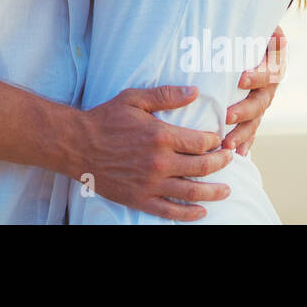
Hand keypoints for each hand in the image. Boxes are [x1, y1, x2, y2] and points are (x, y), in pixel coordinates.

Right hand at [75, 85, 232, 220]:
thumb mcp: (134, 99)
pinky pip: (170, 211)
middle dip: (221, 163)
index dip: (214, 141)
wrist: (76, 144)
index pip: (200, 142)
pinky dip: (189, 214)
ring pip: (192, 191)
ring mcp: (150, 183)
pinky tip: (201, 211)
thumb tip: (195, 92)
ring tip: (226, 189)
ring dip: (214, 191)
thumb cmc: (104, 119)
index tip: (219, 139)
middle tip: (230, 159)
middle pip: (202, 167)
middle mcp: (159, 162)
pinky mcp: (139, 199)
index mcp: (160, 136)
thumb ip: (166, 95)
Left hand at [222, 26, 286, 155]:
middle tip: (225, 116)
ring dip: (243, 133)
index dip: (257, 75)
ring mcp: (264, 96)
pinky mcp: (256, 108)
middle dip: (244, 110)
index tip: (240, 78)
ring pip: (257, 118)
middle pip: (262, 100)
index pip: (269, 69)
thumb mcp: (251, 19)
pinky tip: (239, 154)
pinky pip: (254, 127)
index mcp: (273, 58)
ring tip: (228, 144)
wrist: (254, 31)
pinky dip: (247, 141)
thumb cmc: (247, 24)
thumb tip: (221, 5)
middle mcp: (271, 81)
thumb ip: (242, 19)